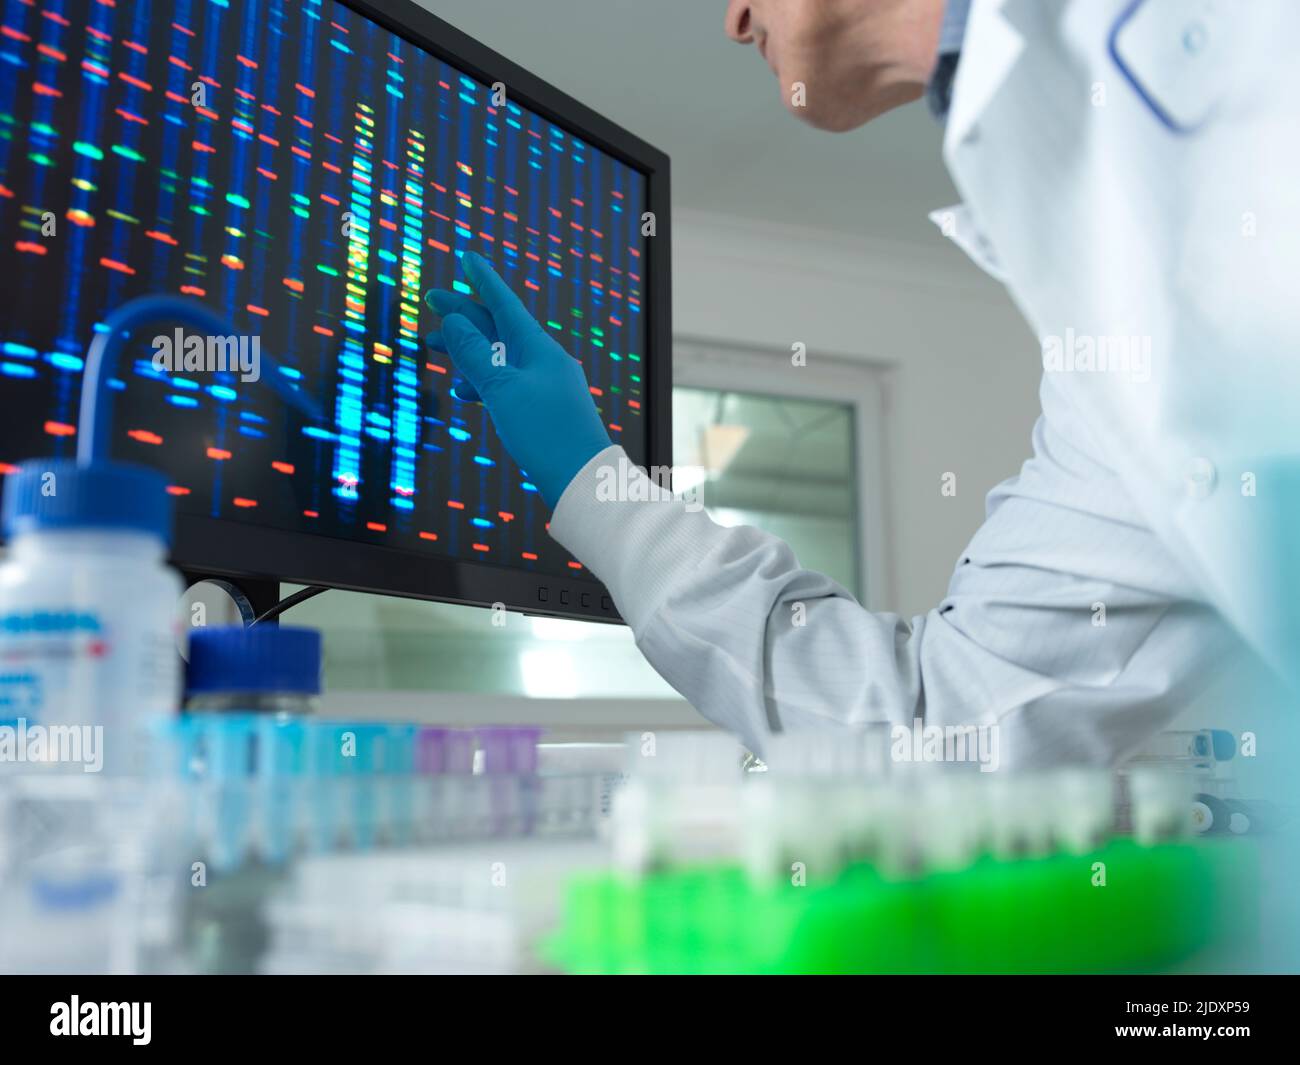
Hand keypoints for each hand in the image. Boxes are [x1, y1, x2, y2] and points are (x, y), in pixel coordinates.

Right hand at [424, 252, 611, 506]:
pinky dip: (482, 382)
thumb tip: (454, 320)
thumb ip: (474, 353)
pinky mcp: (543, 410)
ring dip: (466, 351)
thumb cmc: (545, 433)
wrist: (582, 481)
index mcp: (538, 348)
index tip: (465, 256)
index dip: (482, 279)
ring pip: (499, 358)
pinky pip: (507, 385)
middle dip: (463, 315)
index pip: (505, 303)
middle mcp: (544, 360)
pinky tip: (462, 392)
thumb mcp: (501, 389)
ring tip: (433, 349)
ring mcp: (545, 385)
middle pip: (498, 328)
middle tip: (429, 301)